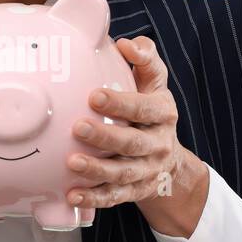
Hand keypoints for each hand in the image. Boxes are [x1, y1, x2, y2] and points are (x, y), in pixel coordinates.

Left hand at [65, 35, 188, 210]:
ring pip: (122, 173)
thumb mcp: (154, 82)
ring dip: (96, 169)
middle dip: (105, 137)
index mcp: (163, 113)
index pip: (144, 108)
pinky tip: (72, 195)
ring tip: (71, 163)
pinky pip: (114, 196)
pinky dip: (94, 198)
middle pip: (132, 143)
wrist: (170, 161)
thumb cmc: (150, 111)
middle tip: (77, 127)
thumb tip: (127, 44)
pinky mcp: (135, 191)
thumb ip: (144, 58)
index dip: (121, 103)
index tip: (93, 96)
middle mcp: (158, 144)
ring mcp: (147, 170)